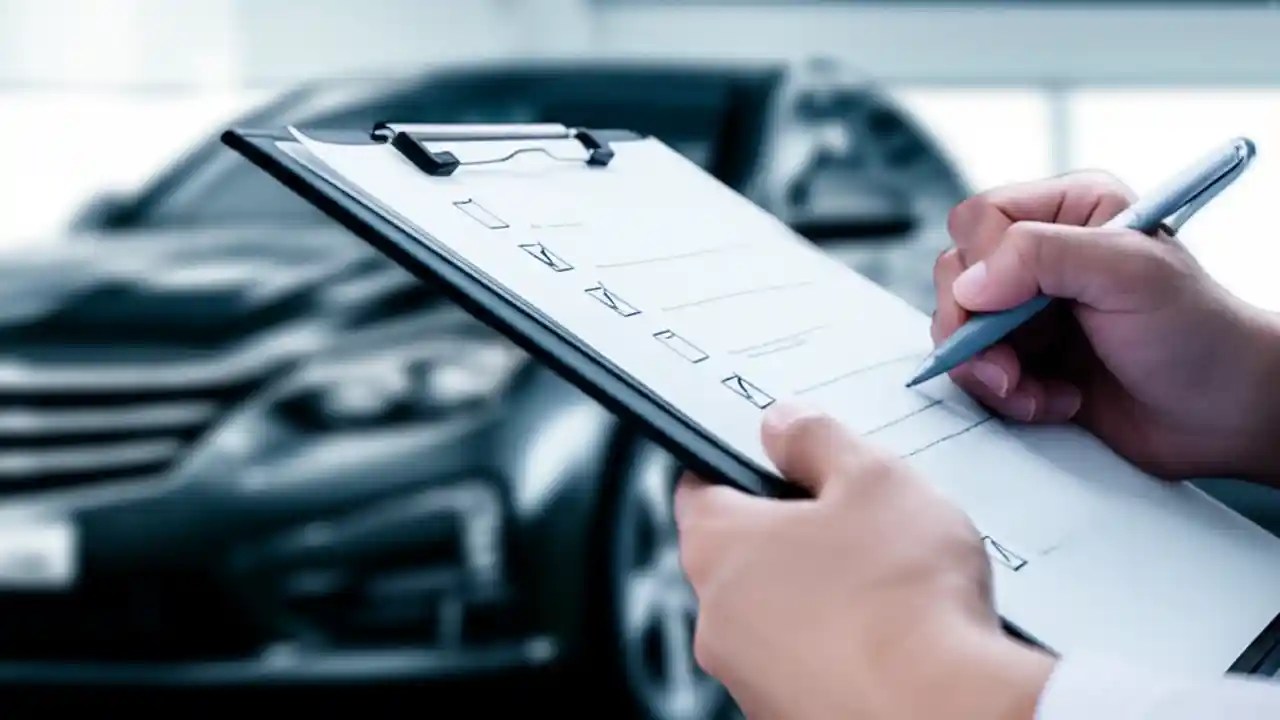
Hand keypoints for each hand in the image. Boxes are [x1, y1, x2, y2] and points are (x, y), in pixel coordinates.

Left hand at [675, 403, 1054, 719]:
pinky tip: (894, 644)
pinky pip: (806, 669)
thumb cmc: (906, 599)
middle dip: (794, 537)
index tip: (775, 459)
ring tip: (889, 590)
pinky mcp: (787, 719)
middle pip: (743, 556)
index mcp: (718, 545)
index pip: (700, 486)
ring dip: (818, 599)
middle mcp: (716, 619)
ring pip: (776, 618)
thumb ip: (818, 439)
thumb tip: (784, 425)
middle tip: (856, 524)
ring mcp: (748, 679)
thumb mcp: (873, 478)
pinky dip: (840, 653)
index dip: (741, 465)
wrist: (947, 714)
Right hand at [936, 172, 1279, 480]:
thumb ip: (1043, 258)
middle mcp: (1044, 257)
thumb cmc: (1198, 335)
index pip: (980, 218)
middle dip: (974, 329)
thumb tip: (969, 282)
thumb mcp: (1130, 274)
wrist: (1224, 414)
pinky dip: (1007, 396)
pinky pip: (978, 371)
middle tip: (1010, 365)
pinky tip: (1053, 401)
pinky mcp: (1027, 359)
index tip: (1004, 307)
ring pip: (959, 329)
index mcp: (1071, 212)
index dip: (980, 265)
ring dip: (990, 371)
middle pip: (956, 276)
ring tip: (1036, 392)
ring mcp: (1031, 310)